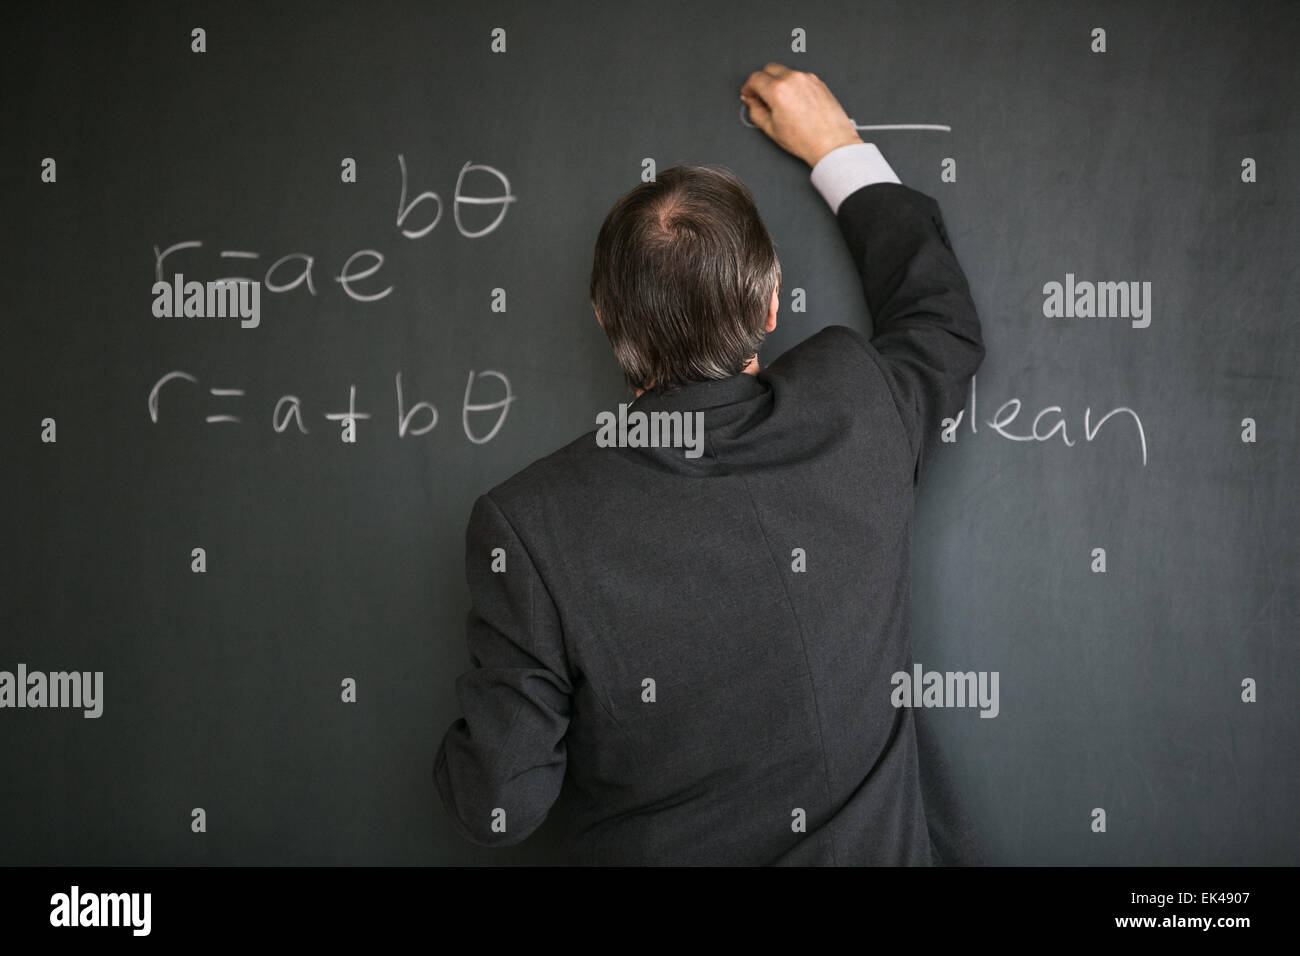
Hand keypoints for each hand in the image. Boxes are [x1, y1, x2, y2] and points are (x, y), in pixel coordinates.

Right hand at [740, 63, 862, 167]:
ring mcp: (807, 78)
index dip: (748, 87)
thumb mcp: (771, 129)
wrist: (832, 144)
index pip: (755, 78)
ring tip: (780, 103)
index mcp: (778, 90)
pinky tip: (794, 102)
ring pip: (785, 72)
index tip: (748, 94)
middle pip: (769, 69)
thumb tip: (752, 102)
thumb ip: (756, 111)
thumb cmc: (806, 140)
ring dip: (778, 82)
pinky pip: (799, 77)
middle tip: (761, 97)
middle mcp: (793, 79)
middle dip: (762, 81)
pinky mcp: (818, 81)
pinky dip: (792, 85)